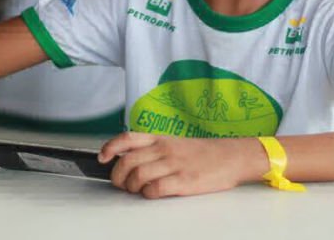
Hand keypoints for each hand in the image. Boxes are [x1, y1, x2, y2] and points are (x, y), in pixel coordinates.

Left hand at [98, 132, 265, 198]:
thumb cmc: (204, 153)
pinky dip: (148, 194)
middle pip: (127, 161)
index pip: (127, 139)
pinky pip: (155, 189)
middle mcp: (164, 149)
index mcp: (160, 139)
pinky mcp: (184, 180)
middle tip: (121, 184)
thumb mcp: (175, 143)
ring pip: (138, 176)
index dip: (109, 147)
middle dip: (118, 176)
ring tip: (138, 190)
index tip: (101, 158)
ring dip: (132, 187)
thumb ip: (154, 149)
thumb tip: (129, 161)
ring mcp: (174, 164)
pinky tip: (153, 194)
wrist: (232, 156)